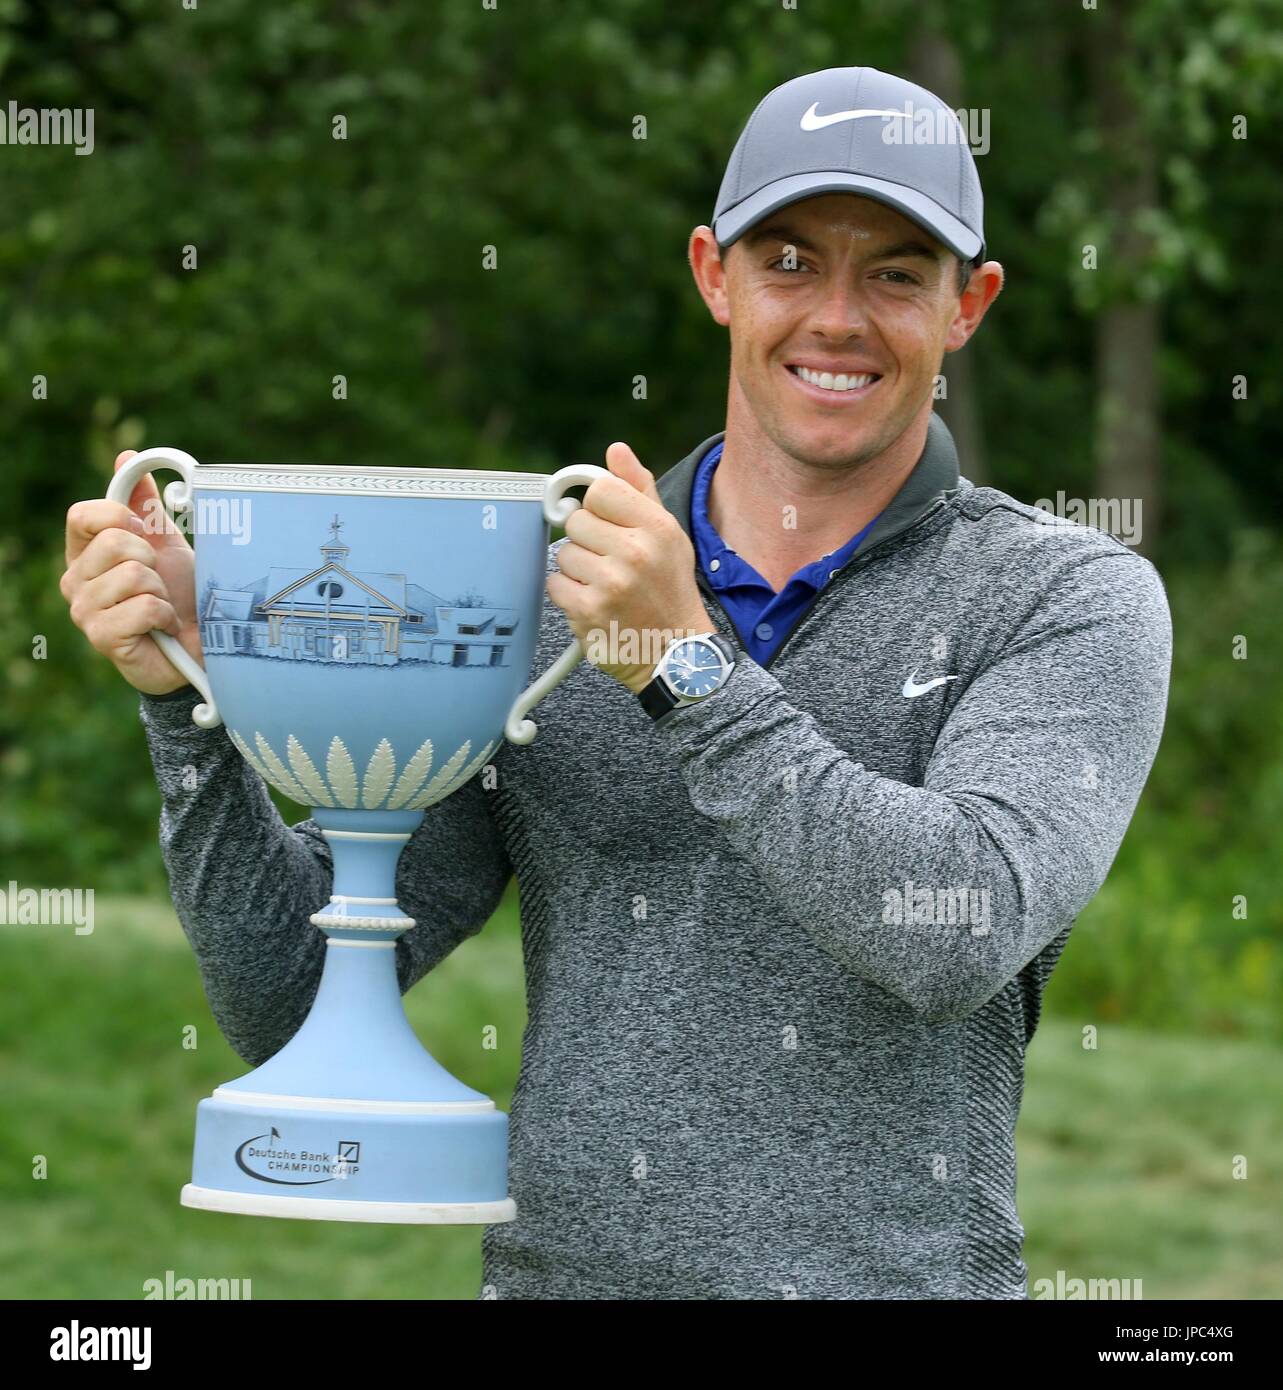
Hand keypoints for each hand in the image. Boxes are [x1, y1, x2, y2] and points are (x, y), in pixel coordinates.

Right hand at [60, 450, 203, 694]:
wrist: (199, 644)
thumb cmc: (180, 594)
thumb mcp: (166, 542)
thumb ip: (145, 504)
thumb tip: (127, 457)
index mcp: (85, 553)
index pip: (82, 515)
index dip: (119, 514)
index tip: (145, 530)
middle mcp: (74, 580)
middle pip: (114, 542)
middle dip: (153, 559)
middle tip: (160, 582)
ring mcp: (83, 611)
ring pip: (134, 575)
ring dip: (162, 591)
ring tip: (162, 607)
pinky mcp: (102, 637)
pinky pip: (144, 607)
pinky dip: (165, 615)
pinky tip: (163, 627)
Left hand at [548, 441, 713, 693]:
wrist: (674, 653)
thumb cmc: (669, 590)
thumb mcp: (667, 535)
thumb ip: (639, 490)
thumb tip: (615, 450)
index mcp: (657, 528)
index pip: (600, 490)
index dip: (597, 507)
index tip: (605, 524)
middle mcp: (636, 553)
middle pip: (576, 521)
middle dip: (586, 541)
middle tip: (609, 561)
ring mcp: (611, 584)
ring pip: (563, 554)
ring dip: (577, 570)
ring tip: (604, 585)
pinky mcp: (588, 611)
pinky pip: (555, 584)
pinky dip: (569, 595)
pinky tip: (594, 603)